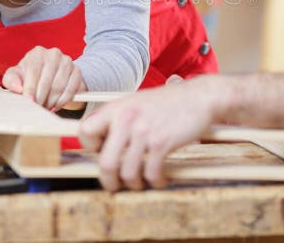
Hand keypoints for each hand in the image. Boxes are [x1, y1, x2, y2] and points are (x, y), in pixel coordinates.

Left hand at [1, 46, 85, 110]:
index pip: (34, 72)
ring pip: (59, 86)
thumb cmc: (29, 76)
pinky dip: (63, 100)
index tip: (29, 102)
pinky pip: (71, 89)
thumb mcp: (16, 76)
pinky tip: (55, 105)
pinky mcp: (77, 71)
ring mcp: (67, 61)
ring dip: (51, 101)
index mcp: (37, 53)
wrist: (48, 75)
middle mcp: (53, 54)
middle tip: (37, 108)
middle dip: (41, 98)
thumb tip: (18, 88)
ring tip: (45, 107)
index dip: (30, 89)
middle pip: (47, 81)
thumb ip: (11, 80)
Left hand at [79, 75, 218, 190]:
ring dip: (134, 184)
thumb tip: (102, 144)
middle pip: (105, 163)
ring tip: (141, 182)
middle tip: (115, 185)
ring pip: (127, 173)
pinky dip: (155, 181)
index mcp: (116, 107)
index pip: (85, 130)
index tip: (101, 153)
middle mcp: (126, 118)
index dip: (90, 147)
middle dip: (109, 181)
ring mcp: (144, 131)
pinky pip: (151, 173)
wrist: (199, 96)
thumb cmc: (167, 103)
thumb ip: (119, 118)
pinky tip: (160, 178)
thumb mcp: (137, 102)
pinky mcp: (162, 142)